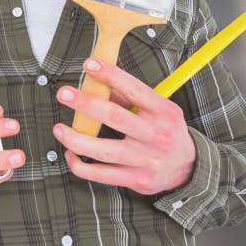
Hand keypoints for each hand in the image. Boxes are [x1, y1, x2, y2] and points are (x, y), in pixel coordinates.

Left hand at [53, 58, 195, 194]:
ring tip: (58, 129)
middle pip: (114, 117)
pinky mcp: (136, 180)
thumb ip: (128, 97)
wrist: (187, 168)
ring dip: (75, 139)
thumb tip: (96, 83)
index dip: (110, 75)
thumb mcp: (158, 109)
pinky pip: (101, 174)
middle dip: (85, 104)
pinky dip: (80, 165)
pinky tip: (70, 154)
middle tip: (63, 94)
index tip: (88, 64)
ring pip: (103, 151)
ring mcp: (146, 160)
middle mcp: (156, 136)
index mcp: (164, 112)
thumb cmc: (165, 131)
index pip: (134, 89)